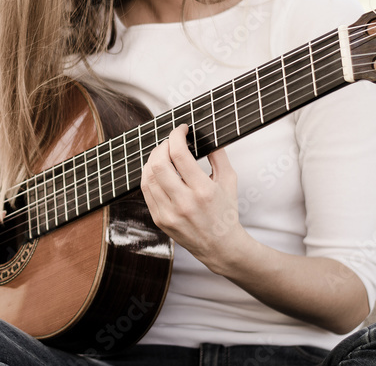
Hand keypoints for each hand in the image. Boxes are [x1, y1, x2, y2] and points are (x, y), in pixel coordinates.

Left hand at [140, 124, 249, 270]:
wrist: (220, 246)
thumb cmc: (226, 211)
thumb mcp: (229, 180)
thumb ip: (218, 155)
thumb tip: (204, 133)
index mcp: (204, 191)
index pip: (180, 155)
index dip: (177, 136)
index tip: (181, 129)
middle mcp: (184, 203)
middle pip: (158, 164)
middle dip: (162, 146)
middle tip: (170, 142)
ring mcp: (169, 213)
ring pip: (148, 177)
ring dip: (152, 159)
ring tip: (163, 154)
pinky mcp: (159, 220)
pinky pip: (146, 191)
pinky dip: (148, 175)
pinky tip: (157, 170)